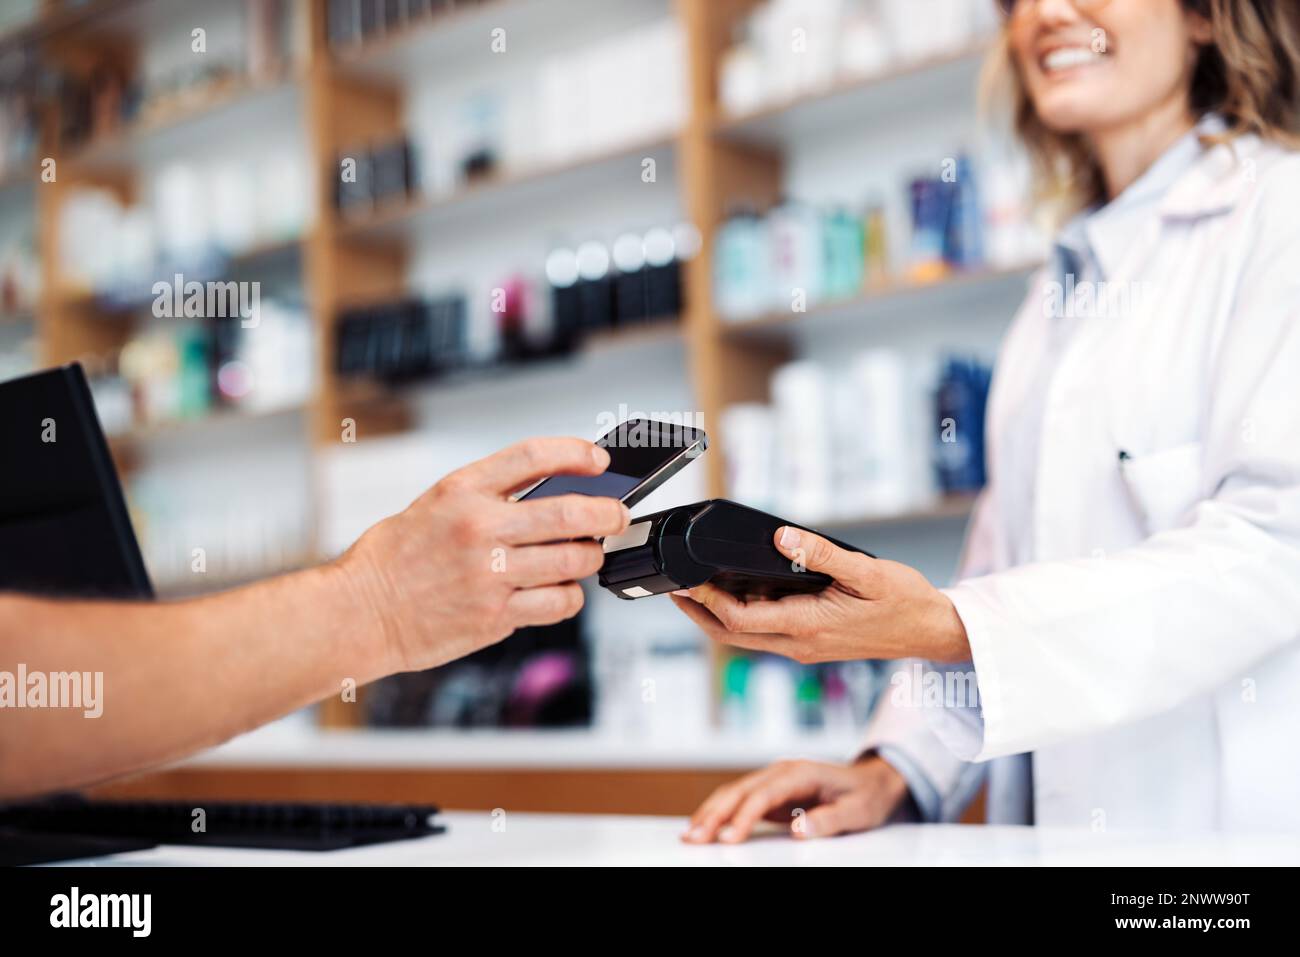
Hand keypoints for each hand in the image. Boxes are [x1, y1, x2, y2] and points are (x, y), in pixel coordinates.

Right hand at [337, 437, 629, 672]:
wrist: (359, 613)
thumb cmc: (396, 559)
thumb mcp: (436, 504)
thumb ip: (489, 495)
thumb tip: (554, 493)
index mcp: (461, 491)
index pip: (533, 455)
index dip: (576, 453)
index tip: (599, 459)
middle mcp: (478, 528)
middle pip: (569, 513)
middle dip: (607, 513)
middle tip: (616, 515)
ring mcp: (489, 575)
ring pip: (573, 561)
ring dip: (590, 558)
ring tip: (585, 556)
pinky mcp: (495, 616)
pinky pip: (559, 604)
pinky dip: (570, 596)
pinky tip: (561, 591)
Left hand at [671, 525, 968, 663]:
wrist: (932, 632)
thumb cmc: (905, 602)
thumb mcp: (866, 571)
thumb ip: (822, 554)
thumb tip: (784, 537)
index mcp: (809, 626)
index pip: (740, 620)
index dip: (706, 603)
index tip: (683, 583)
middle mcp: (800, 644)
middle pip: (732, 636)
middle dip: (699, 613)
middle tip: (673, 588)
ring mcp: (805, 647)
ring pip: (746, 637)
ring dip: (717, 616)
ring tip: (696, 587)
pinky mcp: (811, 643)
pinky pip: (766, 634)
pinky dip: (744, 616)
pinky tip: (739, 592)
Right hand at [682, 756, 909, 842]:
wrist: (871, 781)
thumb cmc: (865, 797)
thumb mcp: (857, 812)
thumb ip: (829, 821)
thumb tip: (799, 831)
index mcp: (801, 773)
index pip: (764, 794)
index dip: (744, 816)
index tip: (729, 838)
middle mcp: (782, 771)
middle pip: (740, 790)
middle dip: (714, 813)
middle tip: (693, 838)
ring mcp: (773, 779)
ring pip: (734, 793)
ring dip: (710, 812)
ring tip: (690, 835)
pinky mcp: (770, 791)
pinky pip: (740, 800)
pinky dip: (720, 812)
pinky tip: (705, 826)